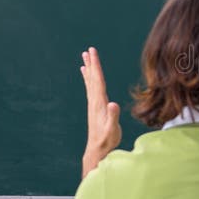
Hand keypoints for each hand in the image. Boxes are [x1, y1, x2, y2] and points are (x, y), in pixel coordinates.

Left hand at [80, 46, 121, 175]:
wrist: (97, 148)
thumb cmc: (107, 139)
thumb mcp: (112, 129)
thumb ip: (113, 116)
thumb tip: (113, 103)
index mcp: (99, 103)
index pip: (98, 80)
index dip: (96, 66)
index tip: (93, 53)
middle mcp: (94, 101)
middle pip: (93, 78)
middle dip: (92, 63)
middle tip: (89, 50)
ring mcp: (93, 104)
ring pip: (91, 82)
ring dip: (89, 69)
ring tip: (85, 58)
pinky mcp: (94, 107)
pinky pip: (91, 88)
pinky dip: (89, 79)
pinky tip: (87, 74)